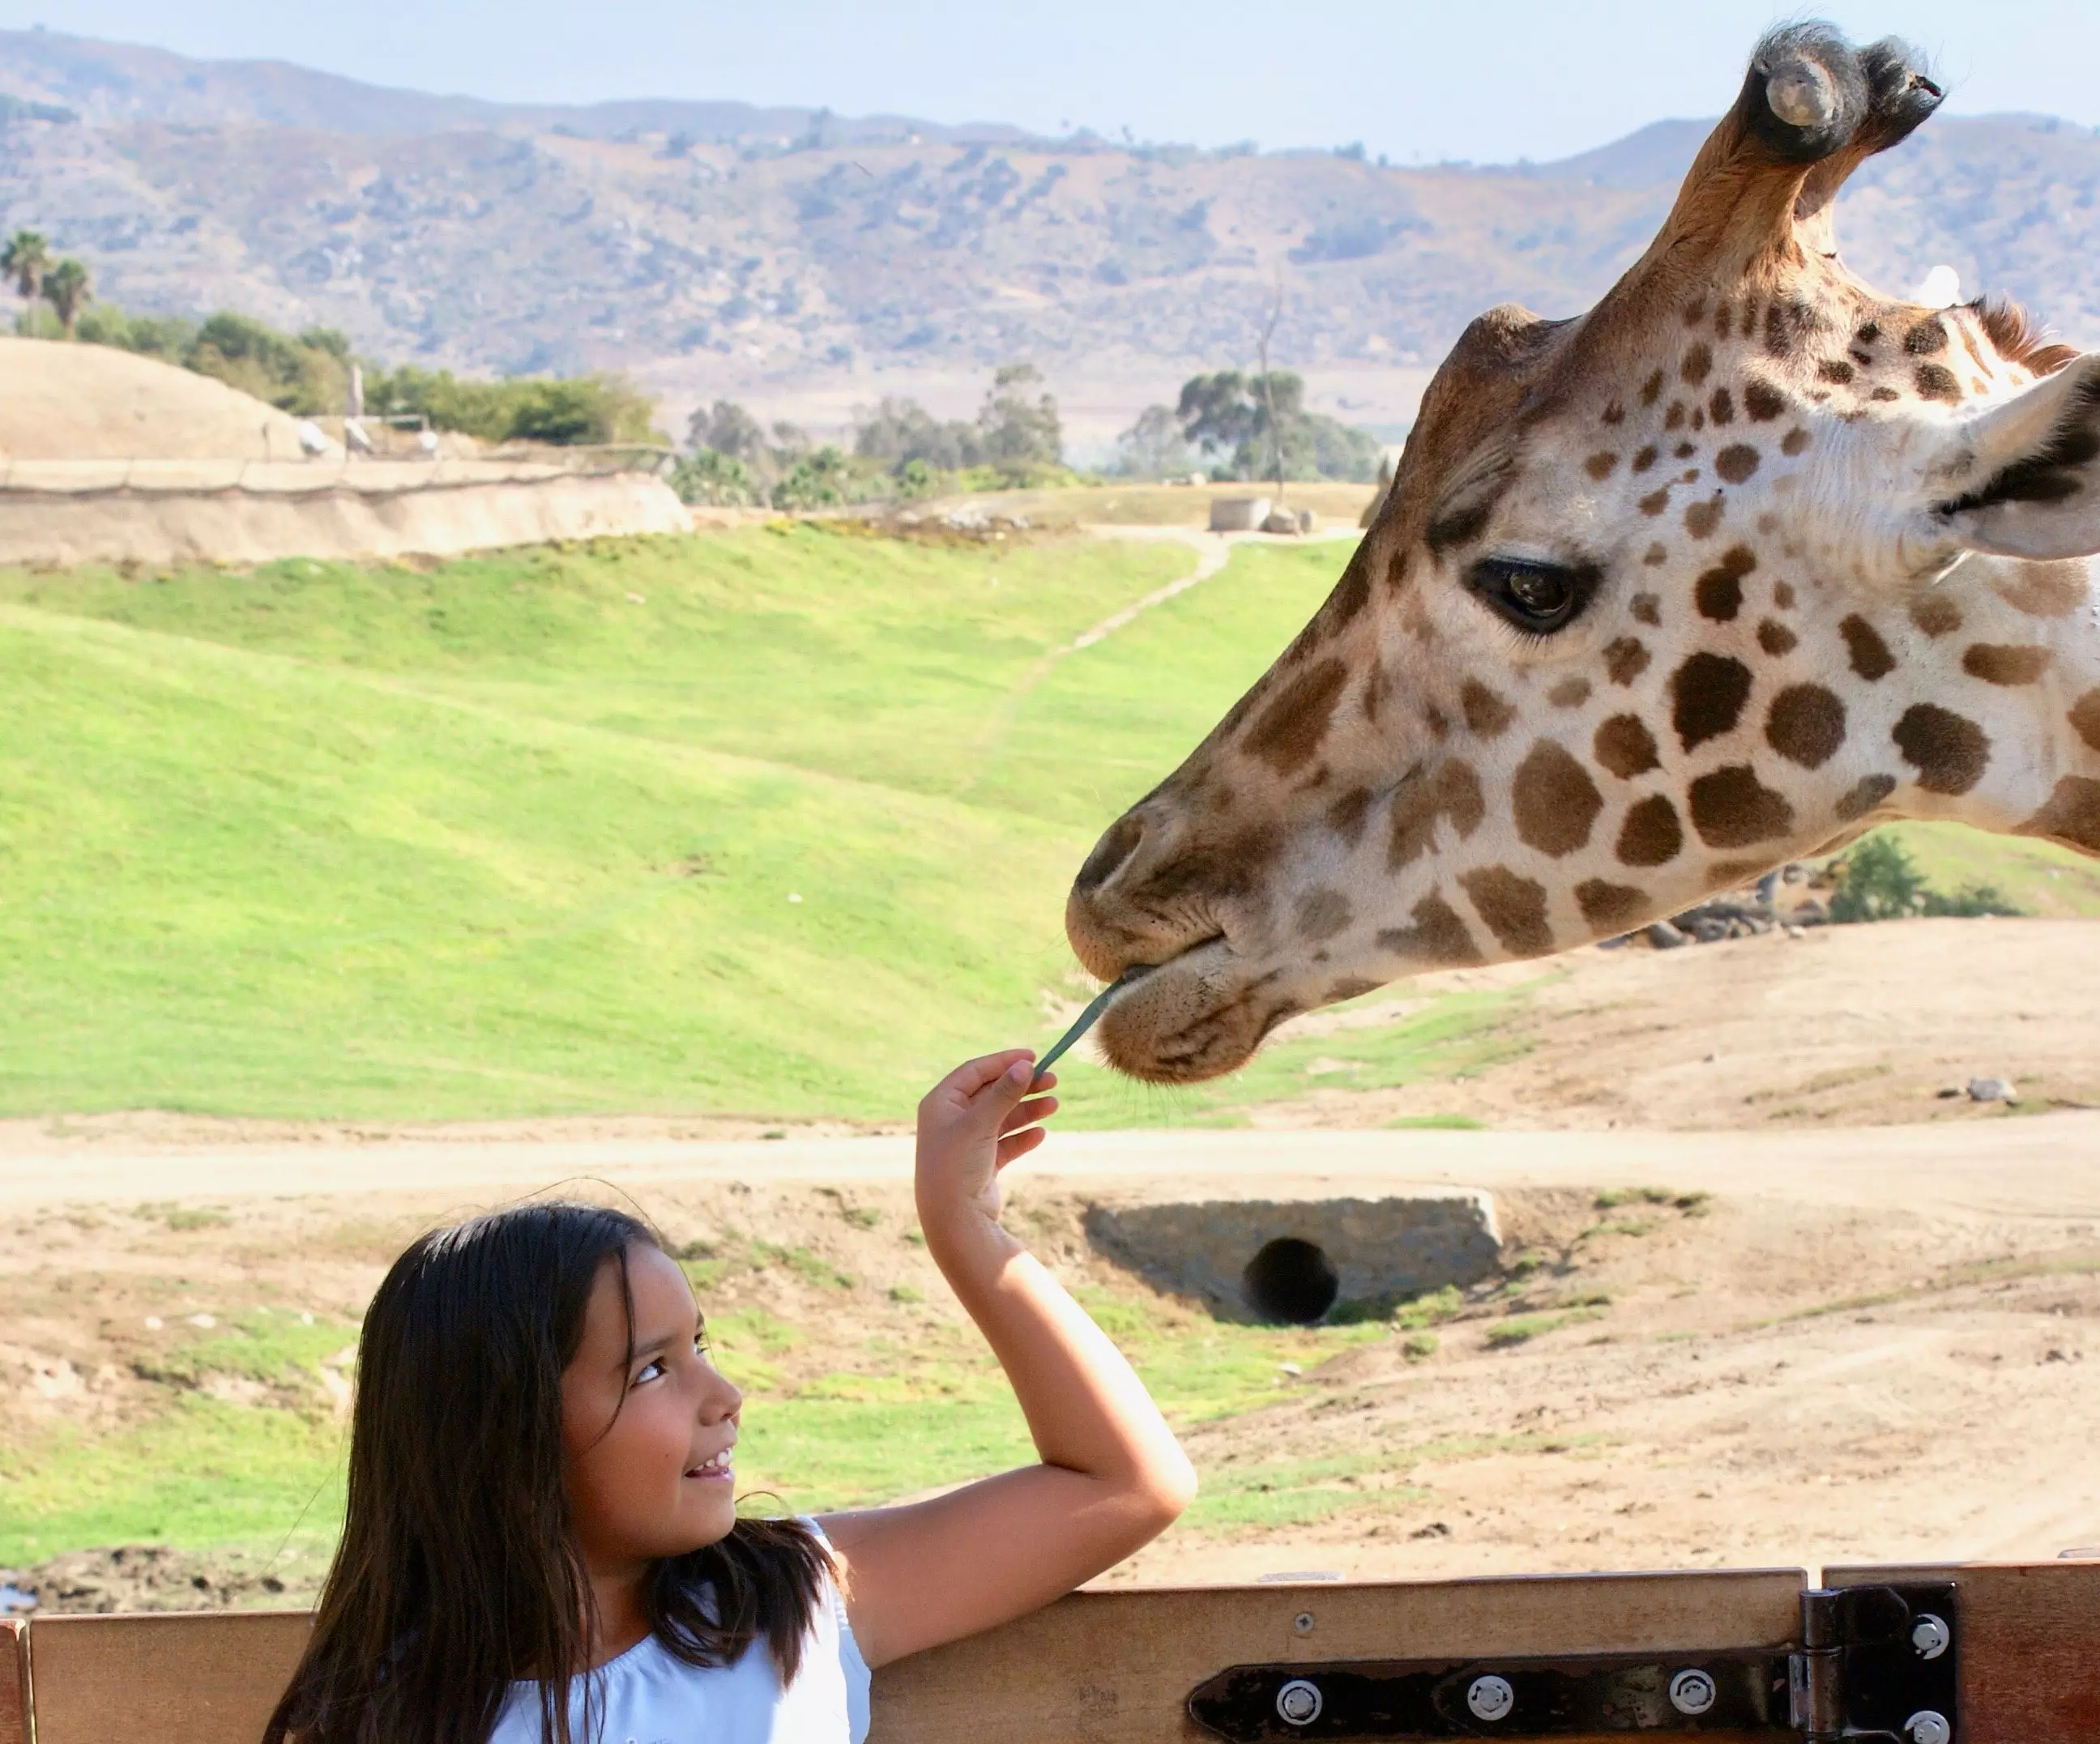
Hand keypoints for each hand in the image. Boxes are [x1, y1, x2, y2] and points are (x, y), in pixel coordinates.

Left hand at [914, 1050, 1058, 1238]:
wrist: (954, 1220)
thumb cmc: (957, 1165)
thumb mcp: (980, 1123)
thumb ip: (1003, 1093)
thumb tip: (1024, 1066)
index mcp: (940, 1103)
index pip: (975, 1072)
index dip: (1003, 1062)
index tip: (1034, 1057)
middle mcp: (950, 1120)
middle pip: (991, 1093)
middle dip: (1021, 1087)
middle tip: (1052, 1080)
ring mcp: (965, 1143)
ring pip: (1001, 1118)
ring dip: (1026, 1110)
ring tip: (1053, 1105)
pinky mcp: (980, 1164)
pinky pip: (1004, 1143)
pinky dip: (1021, 1137)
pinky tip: (1040, 1134)